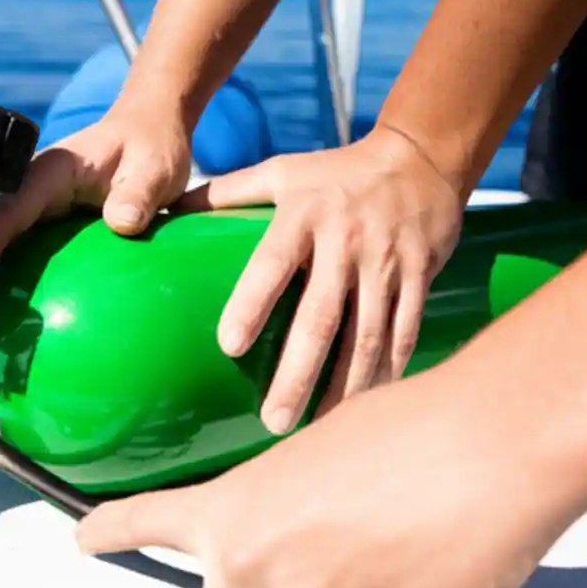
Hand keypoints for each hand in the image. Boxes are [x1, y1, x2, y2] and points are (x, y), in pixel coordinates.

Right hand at [0, 101, 191, 278]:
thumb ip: (138, 195)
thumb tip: (121, 224)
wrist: (151, 131)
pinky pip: (26, 248)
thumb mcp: (153, 168)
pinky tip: (17, 308)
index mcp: (52, 171)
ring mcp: (41, 206)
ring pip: (6, 240)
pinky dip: (17, 272)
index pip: (9, 208)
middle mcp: (37, 188)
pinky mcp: (51, 222)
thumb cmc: (151, 144)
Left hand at [76, 372, 586, 587]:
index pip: (157, 523)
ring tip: (397, 555)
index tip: (87, 538)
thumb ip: (296, 515)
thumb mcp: (328, 459)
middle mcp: (250, 564)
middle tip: (340, 580)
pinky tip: (413, 586)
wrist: (489, 440)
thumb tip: (314, 549)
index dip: (118, 532)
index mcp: (238, 506)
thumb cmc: (424, 434)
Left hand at [177, 126, 464, 432]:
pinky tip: (362, 407)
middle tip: (272, 420)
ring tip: (315, 428)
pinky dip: (385, 373)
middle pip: (321, 316)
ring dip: (342, 387)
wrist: (421, 159)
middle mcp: (346, 242)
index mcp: (304, 216)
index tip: (228, 346)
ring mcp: (387, 264)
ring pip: (366, 336)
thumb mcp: (282, 173)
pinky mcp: (420, 278)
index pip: (272, 264)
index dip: (252, 304)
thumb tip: (165, 210)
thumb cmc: (335, 173)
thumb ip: (228, 192)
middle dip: (298, 373)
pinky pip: (403, 334)